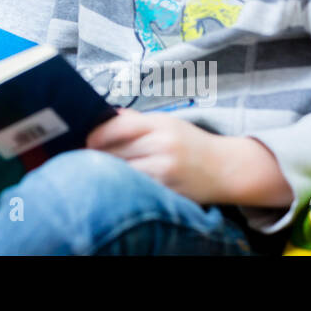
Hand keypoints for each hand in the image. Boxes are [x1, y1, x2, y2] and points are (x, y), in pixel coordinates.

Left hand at [85, 108, 233, 204]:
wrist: (227, 168)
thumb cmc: (191, 143)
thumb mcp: (166, 123)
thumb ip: (134, 120)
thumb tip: (102, 117)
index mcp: (160, 125)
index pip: (118, 126)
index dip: (96, 134)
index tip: (84, 140)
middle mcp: (163, 147)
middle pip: (116, 152)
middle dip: (96, 156)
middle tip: (83, 158)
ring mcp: (166, 172)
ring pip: (123, 173)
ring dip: (108, 173)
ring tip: (99, 172)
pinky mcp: (168, 192)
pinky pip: (138, 189)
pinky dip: (125, 187)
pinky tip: (119, 185)